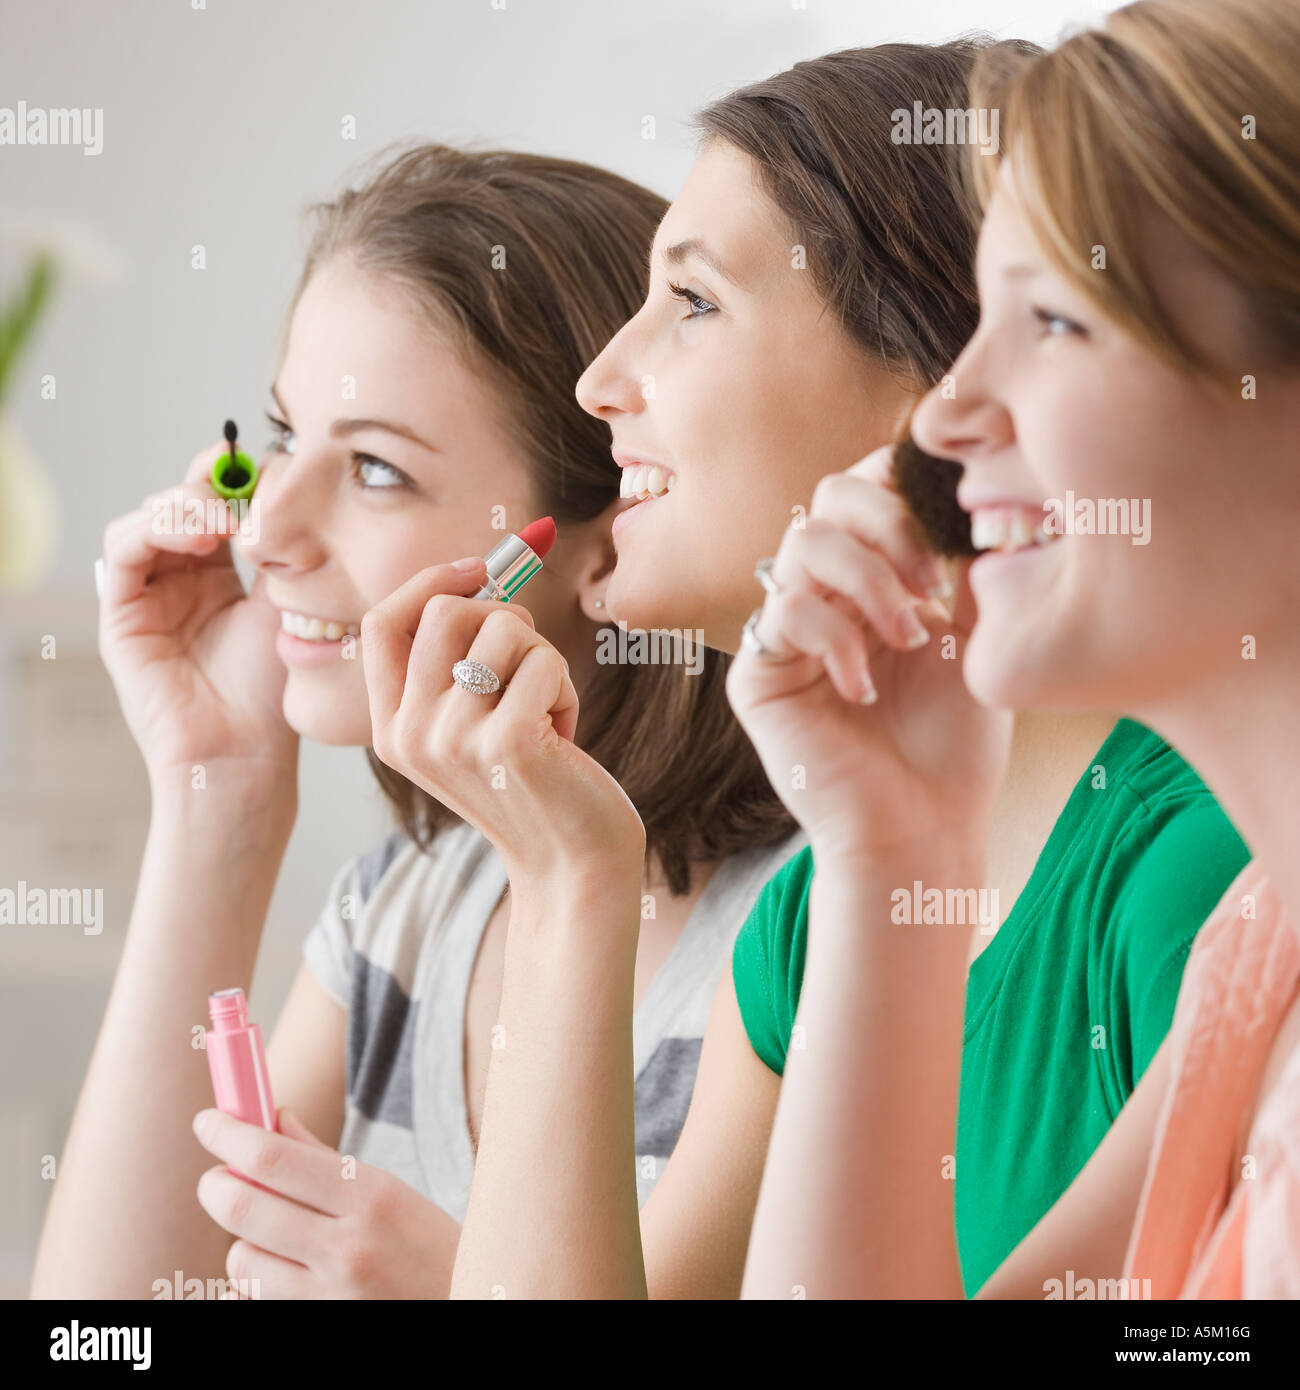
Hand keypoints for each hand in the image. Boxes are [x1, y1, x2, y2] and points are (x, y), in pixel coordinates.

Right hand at [98, 442, 294, 782]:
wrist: (246, 750)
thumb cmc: (272, 688)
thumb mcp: (286, 603)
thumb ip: (282, 549)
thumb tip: (289, 484)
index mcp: (221, 577)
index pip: (217, 508)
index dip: (234, 480)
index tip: (264, 462)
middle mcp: (179, 580)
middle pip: (180, 505)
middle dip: (209, 484)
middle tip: (241, 481)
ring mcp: (148, 596)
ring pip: (148, 519)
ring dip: (182, 504)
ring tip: (221, 516)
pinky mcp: (121, 616)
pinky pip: (123, 552)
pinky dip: (155, 530)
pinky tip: (197, 535)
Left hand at [193, 1107, 459, 1298]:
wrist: (463, 1302)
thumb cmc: (426, 1244)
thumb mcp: (389, 1191)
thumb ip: (323, 1158)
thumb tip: (272, 1119)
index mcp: (371, 1195)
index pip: (274, 1157)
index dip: (229, 1134)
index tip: (209, 1121)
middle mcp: (348, 1247)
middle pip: (243, 1206)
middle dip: (215, 1184)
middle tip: (216, 1174)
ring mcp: (329, 1296)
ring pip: (240, 1259)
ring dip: (241, 1239)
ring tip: (268, 1232)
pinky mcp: (315, 1325)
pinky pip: (254, 1297)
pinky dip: (253, 1278)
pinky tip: (277, 1266)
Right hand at [362, 568, 645, 884]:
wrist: (572, 863)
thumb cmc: (534, 782)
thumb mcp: (473, 723)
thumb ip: (459, 658)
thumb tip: (490, 564)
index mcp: (390, 731)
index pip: (381, 624)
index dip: (429, 582)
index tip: (478, 570)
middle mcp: (409, 736)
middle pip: (443, 612)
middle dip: (502, 617)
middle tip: (530, 662)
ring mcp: (454, 740)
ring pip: (502, 629)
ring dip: (541, 660)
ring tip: (547, 714)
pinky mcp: (508, 742)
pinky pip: (543, 660)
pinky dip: (565, 687)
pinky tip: (563, 735)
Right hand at [726, 445, 1011, 861]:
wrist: (923, 827)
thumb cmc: (954, 743)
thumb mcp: (976, 637)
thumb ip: (964, 564)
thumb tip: (977, 493)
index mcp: (872, 576)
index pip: (867, 490)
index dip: (904, 489)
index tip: (955, 534)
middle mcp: (822, 593)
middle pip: (829, 496)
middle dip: (891, 526)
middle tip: (933, 586)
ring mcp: (784, 630)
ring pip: (804, 542)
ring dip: (870, 581)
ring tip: (910, 640)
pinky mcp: (757, 673)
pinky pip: (784, 611)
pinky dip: (837, 639)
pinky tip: (864, 687)